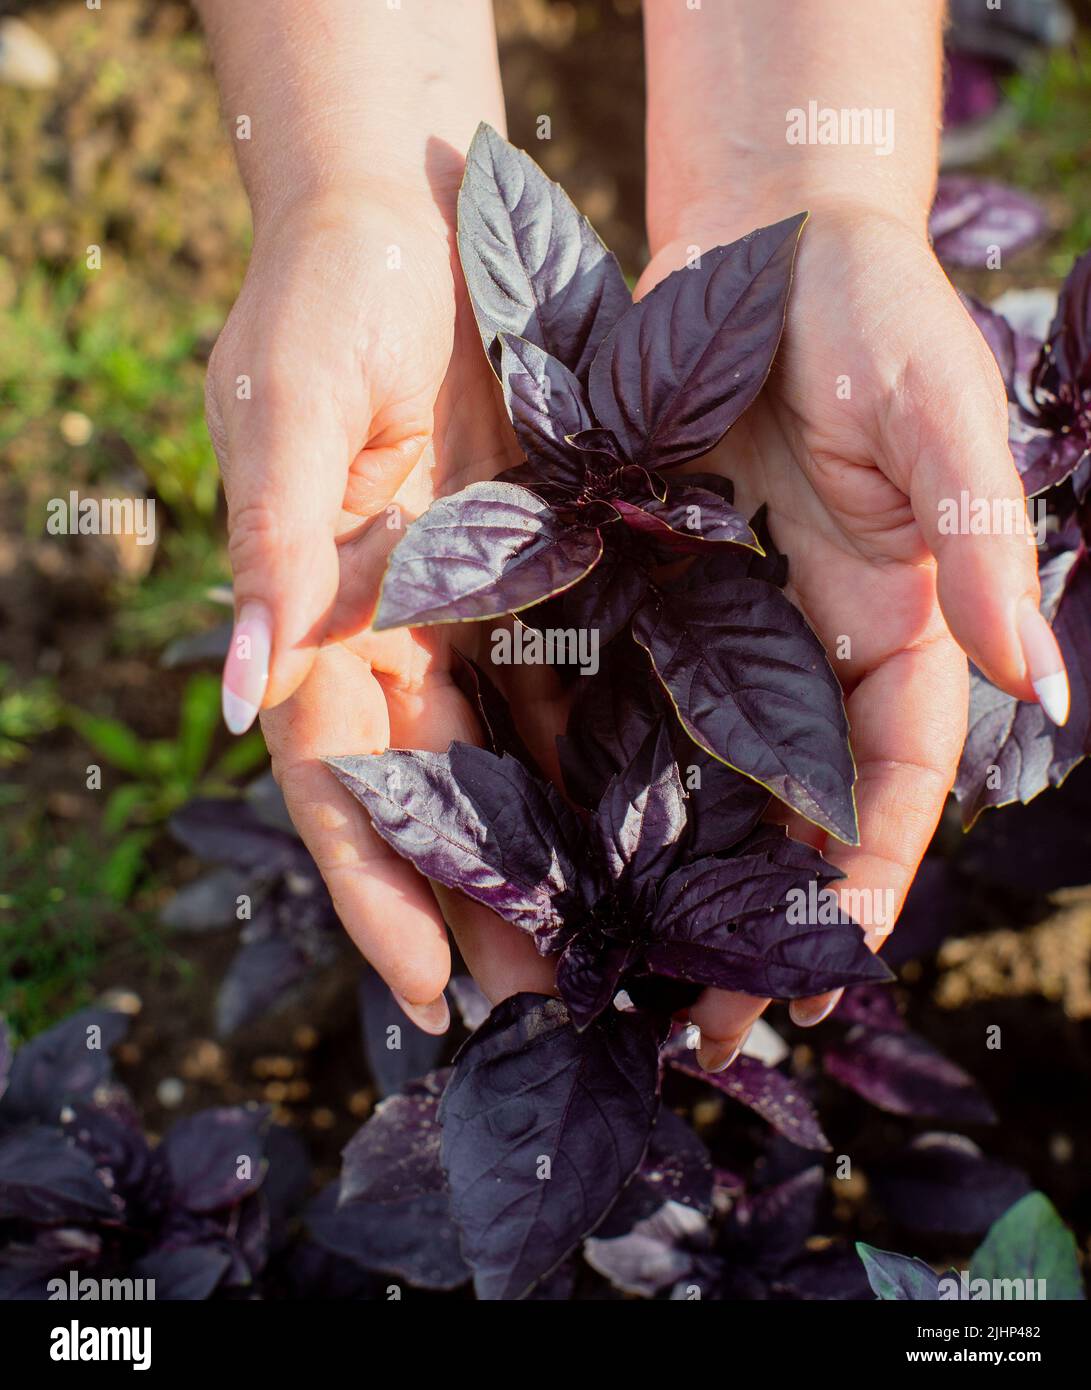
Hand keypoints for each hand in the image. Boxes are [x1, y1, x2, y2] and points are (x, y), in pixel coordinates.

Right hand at [207, 186, 552, 1030]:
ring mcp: (463, 610)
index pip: (339, 785)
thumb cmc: (323, 306)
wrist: (410, 222)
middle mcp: (387, 635)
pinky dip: (592, 749)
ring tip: (608, 937)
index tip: (424, 992)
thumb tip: (234, 691)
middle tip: (546, 999)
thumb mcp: (290, 420)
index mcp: (318, 620)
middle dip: (476, 899)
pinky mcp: (530, 571)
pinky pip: (564, 677)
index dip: (375, 890)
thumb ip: (273, 555)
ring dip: (544, 845)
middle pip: (430, 796)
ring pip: (500, 756)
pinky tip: (644, 814)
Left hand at [637, 203, 1068, 1067]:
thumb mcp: (936, 413)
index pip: (891, 781)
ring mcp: (712, 629)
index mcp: (892, 628)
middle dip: (754, 920)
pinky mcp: (632, 592)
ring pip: (690, 780)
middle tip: (708, 1034)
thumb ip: (978, 540)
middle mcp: (800, 650)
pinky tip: (542, 846)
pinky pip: (606, 698)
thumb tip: (1035, 688)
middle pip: (785, 813)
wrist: (756, 242)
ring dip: (661, 877)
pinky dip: (582, 776)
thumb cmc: (868, 313)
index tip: (822, 969)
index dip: (868, 879)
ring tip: (618, 980)